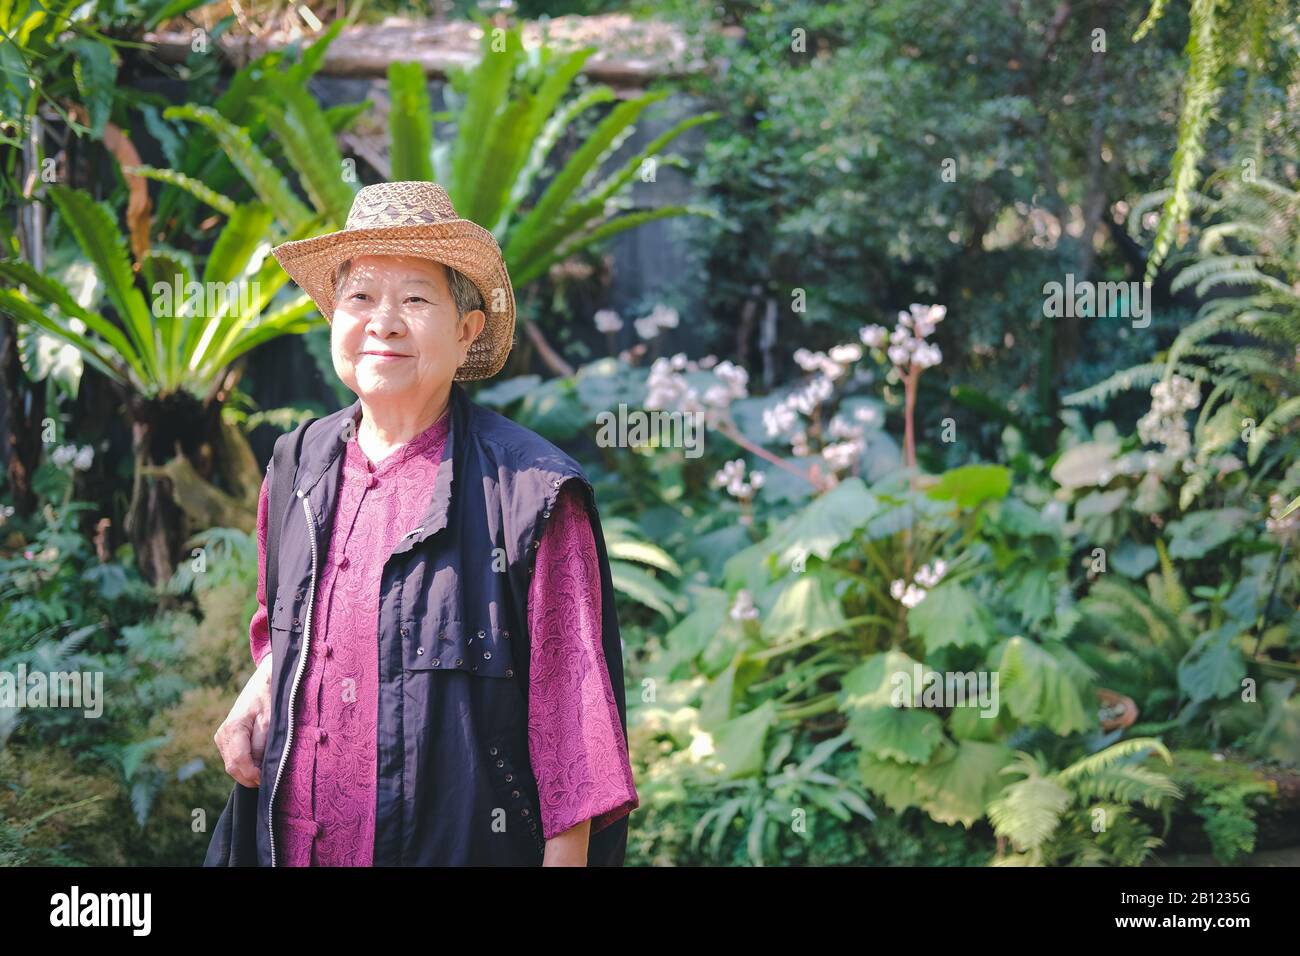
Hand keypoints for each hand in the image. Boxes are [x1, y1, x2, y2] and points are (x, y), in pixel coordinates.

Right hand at [214, 654, 272, 786]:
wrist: (266, 679)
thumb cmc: (271, 697)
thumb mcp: (272, 720)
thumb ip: (262, 744)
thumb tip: (258, 768)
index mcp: (233, 728)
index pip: (238, 762)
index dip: (253, 775)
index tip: (269, 779)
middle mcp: (222, 734)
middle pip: (233, 768)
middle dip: (251, 777)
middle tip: (272, 778)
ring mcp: (222, 737)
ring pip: (233, 766)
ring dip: (249, 772)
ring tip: (269, 770)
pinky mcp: (226, 739)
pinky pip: (235, 759)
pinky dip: (247, 765)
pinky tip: (261, 763)